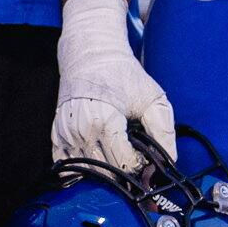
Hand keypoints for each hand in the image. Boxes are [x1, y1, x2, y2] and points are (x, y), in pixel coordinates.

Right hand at [54, 0, 176, 168]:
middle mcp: (82, 130)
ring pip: (87, 171)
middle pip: (105, 171)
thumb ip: (163, 128)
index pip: (123, 162)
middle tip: (133, 159)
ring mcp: (66, 134)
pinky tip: (96, 161)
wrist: (90, 55)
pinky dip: (81, 169)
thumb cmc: (123, 75)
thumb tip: (170, 159)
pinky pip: (66, 165)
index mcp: (105, 120)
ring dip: (104, 171)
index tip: (144, 156)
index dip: (138, 164)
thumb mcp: (152, 97)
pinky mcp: (57, 135)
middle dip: (123, 171)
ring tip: (116, 156)